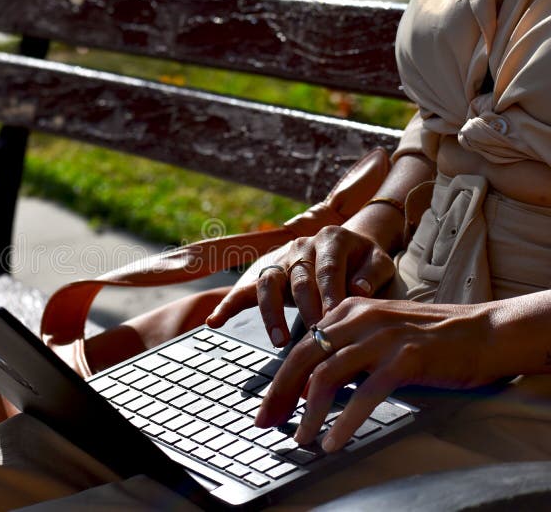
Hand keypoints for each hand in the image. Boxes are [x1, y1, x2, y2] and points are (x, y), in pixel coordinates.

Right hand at [206, 226, 394, 345]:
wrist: (349, 245)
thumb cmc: (364, 261)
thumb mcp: (379, 262)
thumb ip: (373, 275)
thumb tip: (359, 291)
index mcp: (331, 240)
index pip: (327, 270)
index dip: (329, 296)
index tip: (332, 321)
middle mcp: (301, 246)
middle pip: (298, 279)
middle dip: (305, 310)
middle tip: (314, 338)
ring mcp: (280, 259)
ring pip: (268, 283)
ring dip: (271, 313)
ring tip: (279, 341)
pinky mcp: (265, 273)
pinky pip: (243, 289)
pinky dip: (227, 305)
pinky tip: (214, 322)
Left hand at [255, 297, 498, 451]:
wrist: (485, 332)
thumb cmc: (431, 340)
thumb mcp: (379, 336)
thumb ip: (345, 355)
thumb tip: (309, 389)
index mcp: (349, 310)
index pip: (301, 346)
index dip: (280, 380)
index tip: (269, 407)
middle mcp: (359, 318)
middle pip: (304, 358)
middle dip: (280, 394)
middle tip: (267, 421)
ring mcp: (382, 337)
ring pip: (327, 376)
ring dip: (309, 413)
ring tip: (301, 437)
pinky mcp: (405, 359)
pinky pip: (364, 395)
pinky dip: (344, 421)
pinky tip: (334, 440)